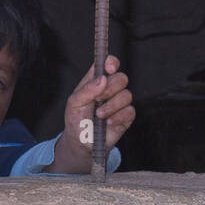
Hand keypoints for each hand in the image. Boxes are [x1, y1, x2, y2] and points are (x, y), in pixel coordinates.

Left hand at [52, 55, 135, 172]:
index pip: (109, 63)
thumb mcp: (74, 103)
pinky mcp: (126, 116)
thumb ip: (87, 89)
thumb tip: (103, 79)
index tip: (109, 69)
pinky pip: (130, 111)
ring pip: (127, 95)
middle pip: (121, 78)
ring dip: (112, 105)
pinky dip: (118, 116)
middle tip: (97, 99)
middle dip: (110, 88)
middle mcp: (110, 89)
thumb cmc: (76, 119)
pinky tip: (108, 122)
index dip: (112, 62)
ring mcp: (119, 102)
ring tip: (99, 115)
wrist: (81, 142)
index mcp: (96, 80)